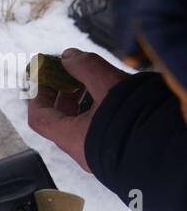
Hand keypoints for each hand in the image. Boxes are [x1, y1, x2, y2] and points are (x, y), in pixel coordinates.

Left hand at [26, 48, 127, 171]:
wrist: (171, 152)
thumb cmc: (137, 121)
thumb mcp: (108, 85)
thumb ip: (86, 68)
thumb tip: (69, 55)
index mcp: (72, 138)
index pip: (40, 118)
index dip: (38, 95)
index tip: (41, 77)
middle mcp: (82, 151)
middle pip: (60, 121)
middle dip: (62, 95)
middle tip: (68, 75)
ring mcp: (99, 154)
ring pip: (80, 125)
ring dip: (81, 102)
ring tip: (93, 81)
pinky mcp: (116, 152)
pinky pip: (97, 130)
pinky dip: (97, 111)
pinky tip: (110, 97)